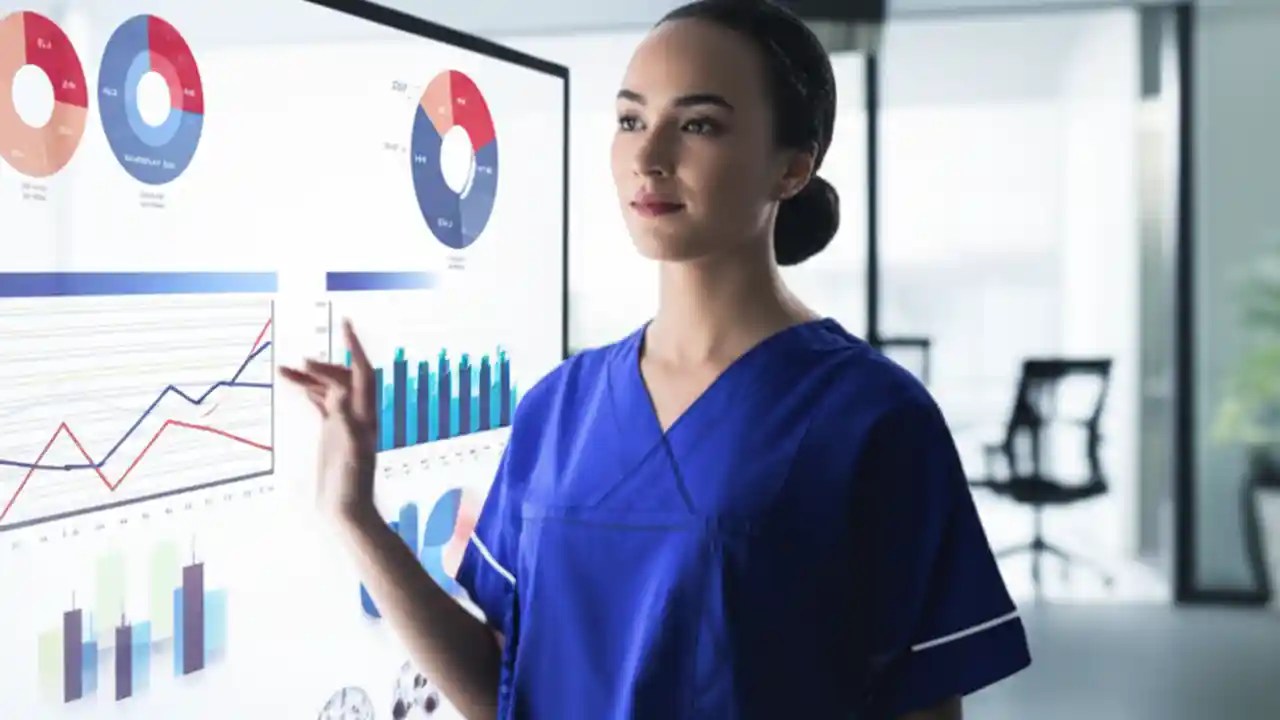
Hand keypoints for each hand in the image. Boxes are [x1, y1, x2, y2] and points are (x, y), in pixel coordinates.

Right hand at [279, 319, 378, 524]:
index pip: (362, 372)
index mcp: (366, 415)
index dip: (354, 347)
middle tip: (298, 363)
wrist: (346, 511)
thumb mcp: (348, 449)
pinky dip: (310, 390)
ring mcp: (345, 422)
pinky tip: (296, 385)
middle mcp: (359, 414)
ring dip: (310, 377)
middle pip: (343, 378)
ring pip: (329, 389)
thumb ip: (344, 418)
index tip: (344, 324)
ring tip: (283, 370)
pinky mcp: (333, 433)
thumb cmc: (349, 485)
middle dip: (323, 365)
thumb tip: (335, 390)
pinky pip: (323, 403)